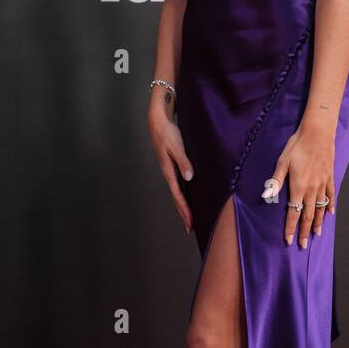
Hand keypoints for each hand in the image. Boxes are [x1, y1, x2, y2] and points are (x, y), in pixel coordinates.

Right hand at [148, 105, 193, 233]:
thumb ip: (183, 162)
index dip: (185, 209)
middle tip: (190, 227)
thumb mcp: (176, 146)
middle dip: (183, 212)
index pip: (178, 195)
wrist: (158, 120)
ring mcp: (169, 169)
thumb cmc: (167, 132)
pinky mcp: (172, 163)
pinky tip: (188, 194)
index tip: (190, 222)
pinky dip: (184, 192)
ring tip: (189, 215)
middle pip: (177, 197)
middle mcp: (168, 172)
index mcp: (168, 171)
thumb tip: (189, 178)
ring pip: (177, 191)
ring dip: (183, 203)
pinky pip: (179, 183)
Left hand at [266, 124, 334, 248]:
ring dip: (318, 222)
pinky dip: (330, 206)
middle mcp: (312, 189)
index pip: (294, 213)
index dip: (291, 228)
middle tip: (303, 245)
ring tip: (316, 234)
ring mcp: (322, 183)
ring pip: (320, 208)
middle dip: (304, 231)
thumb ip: (275, 181)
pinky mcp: (329, 177)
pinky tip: (330, 214)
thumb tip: (266, 196)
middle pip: (308, 215)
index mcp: (298, 186)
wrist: (317, 133)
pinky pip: (330, 195)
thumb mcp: (282, 162)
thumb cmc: (297, 146)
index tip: (290, 240)